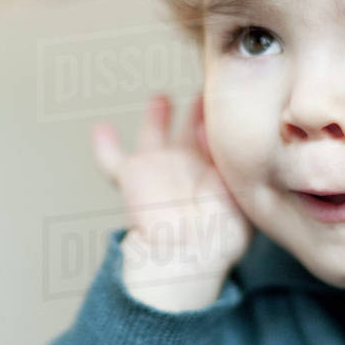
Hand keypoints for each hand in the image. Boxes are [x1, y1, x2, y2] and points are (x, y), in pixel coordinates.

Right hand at [92, 93, 253, 308]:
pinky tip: (102, 130)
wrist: (187, 254)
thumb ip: (232, 161)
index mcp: (218, 169)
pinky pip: (111, 157)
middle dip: (198, 109)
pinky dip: (105, 144)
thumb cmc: (220, 234)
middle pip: (191, 129)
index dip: (224, 121)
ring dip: (156, 115)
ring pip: (154, 134)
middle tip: (205, 90)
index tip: (229, 103)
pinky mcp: (131, 175)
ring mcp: (158, 168)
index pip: (222, 137)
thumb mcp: (243, 192)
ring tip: (160, 98)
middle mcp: (188, 165)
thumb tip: (209, 129)